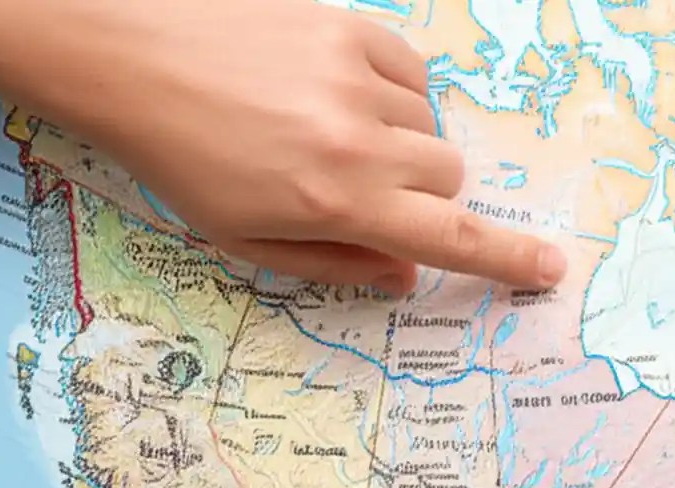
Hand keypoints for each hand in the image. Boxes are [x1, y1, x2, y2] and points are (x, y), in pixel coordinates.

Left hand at [2, 0, 566, 294]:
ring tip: (336, 134)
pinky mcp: (349, 30)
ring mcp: (356, 79)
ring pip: (432, 126)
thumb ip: (337, 263)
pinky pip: (412, 73)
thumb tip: (408, 271)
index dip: (507, 258)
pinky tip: (341, 94)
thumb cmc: (179, 159)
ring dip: (403, 142)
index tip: (547, 267)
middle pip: (449, 177)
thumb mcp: (244, 238)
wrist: (127, 55)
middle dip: (422, 194)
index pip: (450, 237)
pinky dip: (393, 93)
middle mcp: (357, 141)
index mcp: (334, 203)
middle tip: (367, 189)